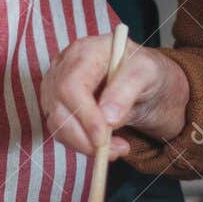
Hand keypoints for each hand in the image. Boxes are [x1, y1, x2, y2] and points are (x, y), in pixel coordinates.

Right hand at [41, 34, 189, 158]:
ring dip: (86, 145)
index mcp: (85, 51)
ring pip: (57, 124)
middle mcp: (64, 67)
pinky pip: (62, 132)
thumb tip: (108, 118)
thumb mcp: (146, 73)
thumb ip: (127, 90)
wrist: (140, 81)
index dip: (85, 114)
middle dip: (85, 136)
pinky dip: (83, 145)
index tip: (103, 138)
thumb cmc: (142, 71)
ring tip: (118, 148)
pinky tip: (106, 145)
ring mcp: (56, 87)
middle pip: (59, 107)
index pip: (71, 85)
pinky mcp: (57, 106)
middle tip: (116, 150)